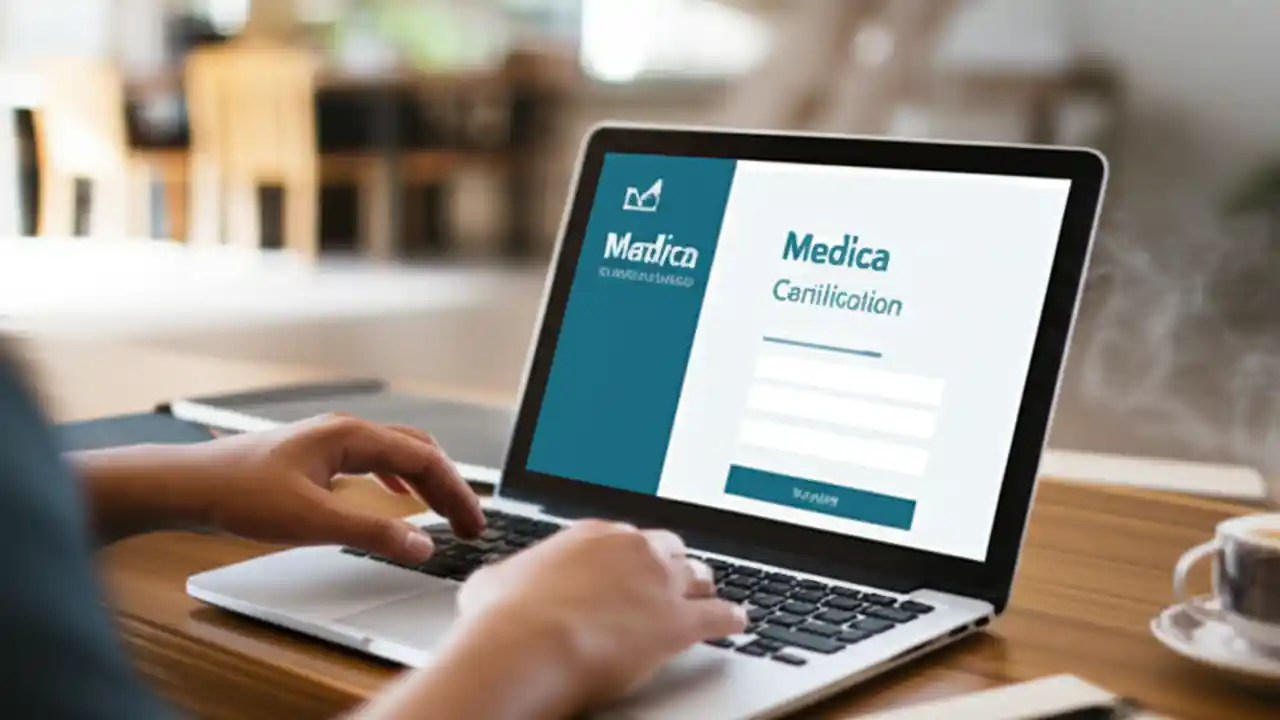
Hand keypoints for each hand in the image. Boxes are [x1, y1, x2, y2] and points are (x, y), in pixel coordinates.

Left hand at [75, 414, 483, 558]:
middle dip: (450, 485)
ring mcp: (330, 440)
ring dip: (428, 480)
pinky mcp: (316, 455)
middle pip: (419, 450)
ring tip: (445, 508)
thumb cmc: (238, 494)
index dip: (456, 494)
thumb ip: (372, 533)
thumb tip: (421, 545)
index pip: (425, 460)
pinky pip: (375, 458)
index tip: (474, 524)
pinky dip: (400, 475)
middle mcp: (345, 430)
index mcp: (351, 435)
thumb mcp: (312, 521)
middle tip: (470, 521)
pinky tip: (399, 493)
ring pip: (398, 452)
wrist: (185, 485)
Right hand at [453, 521, 746, 712]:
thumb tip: (495, 582)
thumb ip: (508, 576)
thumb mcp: (493, 583)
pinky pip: (721, 615)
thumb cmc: (503, 619)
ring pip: (699, 576)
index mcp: (591, 535)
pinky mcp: (680, 621)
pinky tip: (738, 624)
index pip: (625, 538)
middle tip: (672, 581)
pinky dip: (732, 620)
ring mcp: (660, 582)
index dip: (632, 557)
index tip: (633, 567)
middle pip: (669, 549)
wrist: (526, 645)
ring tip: (710, 598)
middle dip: (672, 565)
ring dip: (704, 589)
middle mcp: (632, 548)